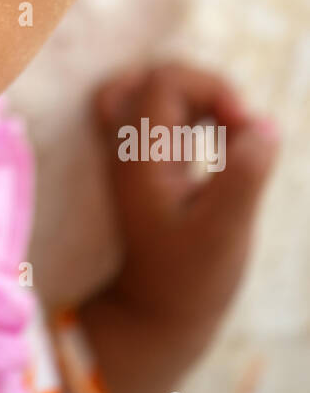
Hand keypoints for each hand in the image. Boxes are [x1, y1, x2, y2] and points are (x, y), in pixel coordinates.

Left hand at [93, 60, 277, 340]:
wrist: (156, 316)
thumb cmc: (191, 279)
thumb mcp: (225, 232)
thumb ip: (245, 176)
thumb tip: (265, 124)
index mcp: (141, 156)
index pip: (165, 81)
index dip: (211, 88)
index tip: (243, 125)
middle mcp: (127, 148)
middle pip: (155, 76)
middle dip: (206, 88)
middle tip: (238, 125)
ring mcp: (132, 155)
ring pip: (153, 90)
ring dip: (201, 99)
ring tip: (234, 131)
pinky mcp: (146, 165)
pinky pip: (160, 114)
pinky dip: (194, 114)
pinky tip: (223, 140)